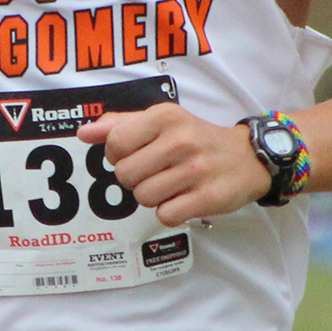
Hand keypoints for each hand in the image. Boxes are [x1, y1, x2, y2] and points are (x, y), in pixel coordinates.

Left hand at [76, 104, 271, 225]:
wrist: (247, 157)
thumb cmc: (195, 138)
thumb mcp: (161, 121)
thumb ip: (120, 125)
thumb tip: (84, 133)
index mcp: (165, 117)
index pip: (115, 144)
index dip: (118, 156)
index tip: (135, 155)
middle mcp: (180, 140)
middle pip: (125, 175)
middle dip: (135, 178)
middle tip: (156, 172)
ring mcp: (195, 170)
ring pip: (144, 197)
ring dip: (153, 196)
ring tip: (171, 184)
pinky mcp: (209, 198)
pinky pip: (166, 215)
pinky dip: (170, 212)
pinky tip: (183, 198)